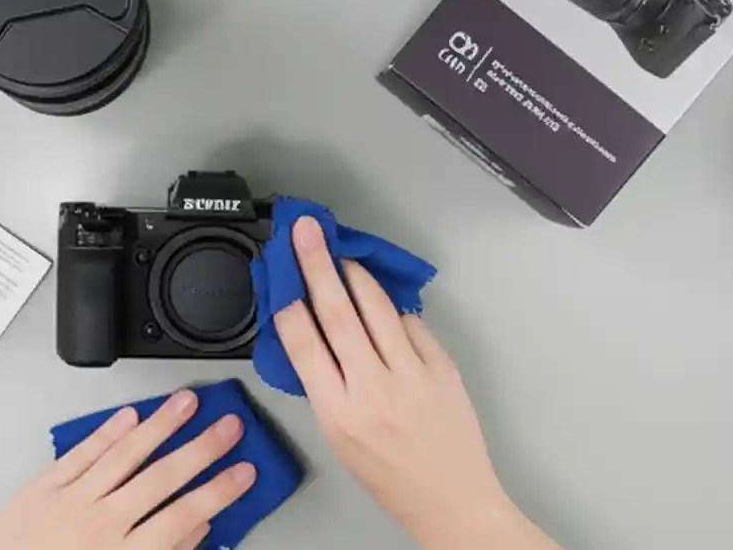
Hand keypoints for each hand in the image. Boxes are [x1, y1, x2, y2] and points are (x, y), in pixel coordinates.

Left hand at [0, 389, 255, 549]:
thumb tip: (196, 530)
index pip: (185, 515)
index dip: (220, 490)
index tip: (244, 472)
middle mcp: (100, 526)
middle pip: (162, 478)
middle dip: (202, 448)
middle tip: (230, 426)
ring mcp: (70, 502)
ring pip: (124, 454)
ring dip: (160, 425)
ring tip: (187, 403)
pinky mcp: (43, 488)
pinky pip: (81, 453)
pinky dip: (107, 432)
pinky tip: (130, 416)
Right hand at [276, 216, 560, 549]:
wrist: (453, 499)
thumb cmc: (390, 476)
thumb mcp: (340, 440)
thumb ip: (326, 387)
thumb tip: (314, 336)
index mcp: (340, 414)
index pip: (305, 345)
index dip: (289, 303)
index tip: (280, 274)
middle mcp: (375, 390)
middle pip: (338, 313)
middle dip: (317, 265)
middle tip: (306, 233)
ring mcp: (413, 375)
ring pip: (377, 308)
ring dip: (356, 276)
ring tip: (342, 256)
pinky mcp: (443, 368)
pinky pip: (411, 324)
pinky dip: (393, 310)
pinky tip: (383, 305)